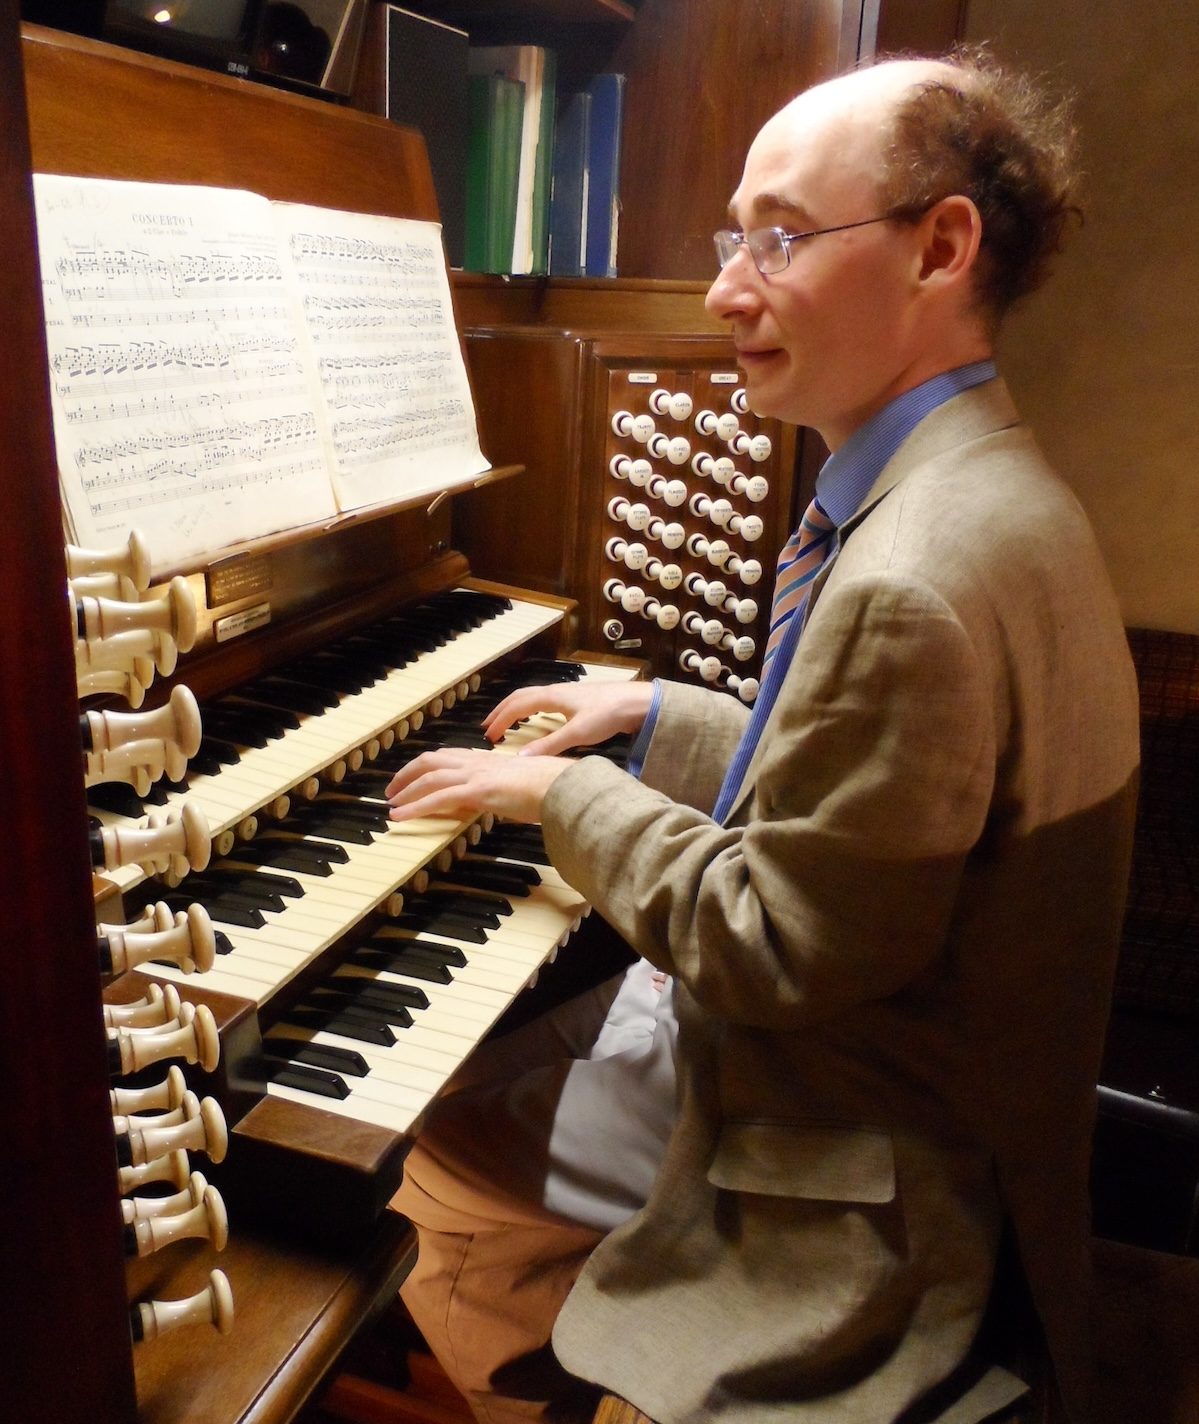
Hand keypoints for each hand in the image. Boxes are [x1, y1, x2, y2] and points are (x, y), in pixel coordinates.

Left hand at [386, 748, 571, 824]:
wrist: (564, 786)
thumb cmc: (552, 788)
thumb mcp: (522, 787)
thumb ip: (507, 791)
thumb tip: (504, 802)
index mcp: (489, 760)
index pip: (449, 757)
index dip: (427, 766)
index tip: (414, 777)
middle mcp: (478, 762)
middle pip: (431, 760)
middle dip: (407, 773)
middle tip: (393, 790)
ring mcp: (477, 775)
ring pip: (429, 777)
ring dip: (405, 791)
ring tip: (391, 805)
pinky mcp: (478, 791)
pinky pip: (437, 798)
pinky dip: (415, 807)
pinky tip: (400, 816)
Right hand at [483, 680, 654, 757]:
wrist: (637, 702)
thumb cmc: (608, 714)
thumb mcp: (577, 733)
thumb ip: (549, 746)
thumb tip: (520, 758)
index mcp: (552, 696)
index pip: (516, 706)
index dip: (500, 720)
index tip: (488, 736)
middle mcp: (556, 692)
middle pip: (520, 697)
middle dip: (502, 711)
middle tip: (488, 726)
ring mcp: (567, 694)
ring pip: (533, 697)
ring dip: (516, 709)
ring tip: (507, 722)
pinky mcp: (578, 700)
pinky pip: (545, 702)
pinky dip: (532, 710)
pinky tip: (537, 721)